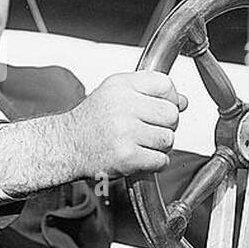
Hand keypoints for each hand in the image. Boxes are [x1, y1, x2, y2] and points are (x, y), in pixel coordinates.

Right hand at [65, 70, 188, 179]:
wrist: (66, 145)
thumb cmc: (92, 121)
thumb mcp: (115, 94)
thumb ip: (148, 93)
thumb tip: (182, 101)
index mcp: (121, 86)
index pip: (165, 85)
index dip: (169, 98)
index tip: (161, 107)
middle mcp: (122, 105)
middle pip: (171, 114)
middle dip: (165, 125)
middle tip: (148, 130)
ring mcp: (125, 132)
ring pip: (168, 139)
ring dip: (159, 146)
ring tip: (141, 144)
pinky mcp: (127, 156)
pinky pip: (161, 160)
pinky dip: (154, 163)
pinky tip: (139, 157)